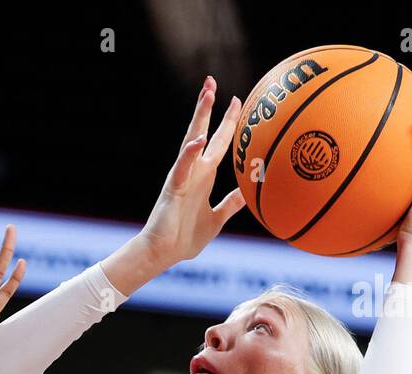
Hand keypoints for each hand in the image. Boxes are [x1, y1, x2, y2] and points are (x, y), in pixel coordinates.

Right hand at [124, 77, 245, 285]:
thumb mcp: (217, 219)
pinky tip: (198, 140)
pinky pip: (182, 169)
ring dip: (199, 118)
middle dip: (208, 108)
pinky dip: (190, 154)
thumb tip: (248, 191)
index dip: (227, 123)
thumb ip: (231, 203)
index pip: (218, 143)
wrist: (163, 254)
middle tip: (212, 82)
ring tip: (206, 94)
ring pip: (191, 141)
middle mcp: (193, 172)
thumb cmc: (185, 238)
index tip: (237, 102)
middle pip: (203, 133)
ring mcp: (182, 178)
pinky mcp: (173, 189)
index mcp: (203, 177)